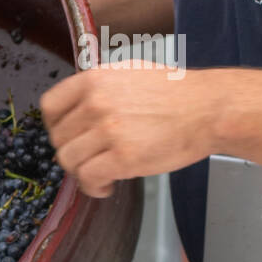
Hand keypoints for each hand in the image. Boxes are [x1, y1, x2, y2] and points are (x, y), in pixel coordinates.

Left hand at [41, 63, 217, 197]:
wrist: (211, 108)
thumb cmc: (177, 93)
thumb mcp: (130, 74)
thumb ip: (100, 88)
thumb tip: (77, 108)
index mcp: (95, 80)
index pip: (50, 106)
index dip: (54, 125)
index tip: (66, 135)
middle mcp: (96, 102)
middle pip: (58, 137)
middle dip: (71, 151)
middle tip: (89, 158)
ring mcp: (109, 130)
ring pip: (68, 160)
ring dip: (80, 172)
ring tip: (99, 173)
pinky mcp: (124, 156)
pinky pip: (88, 178)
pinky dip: (92, 187)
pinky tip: (106, 186)